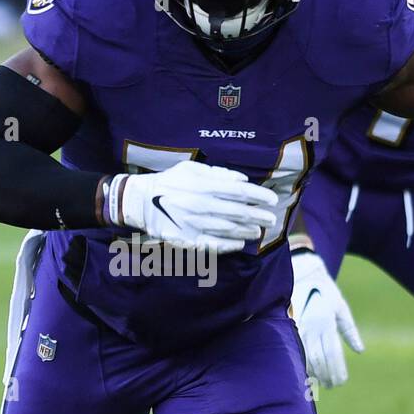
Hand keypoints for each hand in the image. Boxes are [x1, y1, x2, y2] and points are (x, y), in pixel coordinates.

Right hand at [113, 160, 277, 252]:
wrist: (141, 201)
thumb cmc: (170, 182)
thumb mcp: (192, 169)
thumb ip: (219, 173)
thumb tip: (243, 180)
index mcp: (204, 185)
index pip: (240, 192)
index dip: (259, 196)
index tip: (272, 200)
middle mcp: (202, 205)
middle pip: (239, 212)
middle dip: (259, 216)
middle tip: (271, 219)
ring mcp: (196, 224)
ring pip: (230, 229)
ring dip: (248, 231)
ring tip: (258, 231)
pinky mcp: (188, 239)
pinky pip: (214, 244)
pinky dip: (230, 245)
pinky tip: (240, 243)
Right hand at [291, 249, 363, 386]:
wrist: (302, 272)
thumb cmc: (325, 290)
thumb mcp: (341, 307)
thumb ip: (350, 330)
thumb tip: (359, 350)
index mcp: (326, 322)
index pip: (333, 354)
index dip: (337, 370)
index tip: (341, 381)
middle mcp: (312, 327)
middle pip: (320, 359)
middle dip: (327, 374)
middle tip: (332, 385)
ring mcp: (298, 327)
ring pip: (306, 357)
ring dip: (314, 372)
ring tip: (321, 383)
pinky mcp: (289, 326)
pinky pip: (295, 349)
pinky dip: (302, 362)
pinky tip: (306, 371)